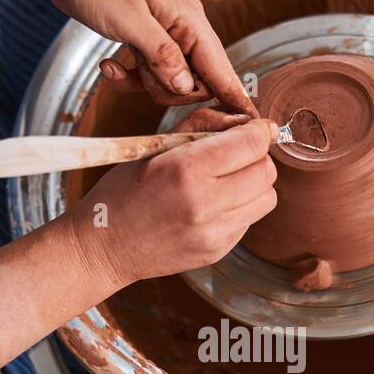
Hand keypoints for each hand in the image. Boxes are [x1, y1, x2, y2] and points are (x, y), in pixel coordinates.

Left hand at [31, 0, 254, 114]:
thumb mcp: (130, 21)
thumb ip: (162, 56)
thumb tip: (187, 87)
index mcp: (189, 19)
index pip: (220, 65)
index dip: (233, 95)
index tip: (250, 120)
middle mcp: (183, 28)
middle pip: (196, 81)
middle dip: (169, 90)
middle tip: (142, 77)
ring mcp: (165, 37)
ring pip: (171, 82)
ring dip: (144, 84)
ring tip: (117, 67)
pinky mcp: (146, 43)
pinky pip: (148, 76)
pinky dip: (129, 78)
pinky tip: (109, 67)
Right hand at [68, 118, 277, 284]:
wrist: (106, 247)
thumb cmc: (125, 190)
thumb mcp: (155, 146)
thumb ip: (203, 126)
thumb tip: (247, 121)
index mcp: (186, 170)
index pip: (252, 144)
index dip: (259, 131)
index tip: (255, 128)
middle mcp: (205, 204)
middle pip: (267, 171)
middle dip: (257, 157)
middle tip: (238, 155)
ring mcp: (214, 233)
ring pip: (267, 198)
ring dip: (254, 185)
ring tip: (228, 181)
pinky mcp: (218, 251)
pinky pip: (249, 220)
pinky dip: (240, 208)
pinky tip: (214, 205)